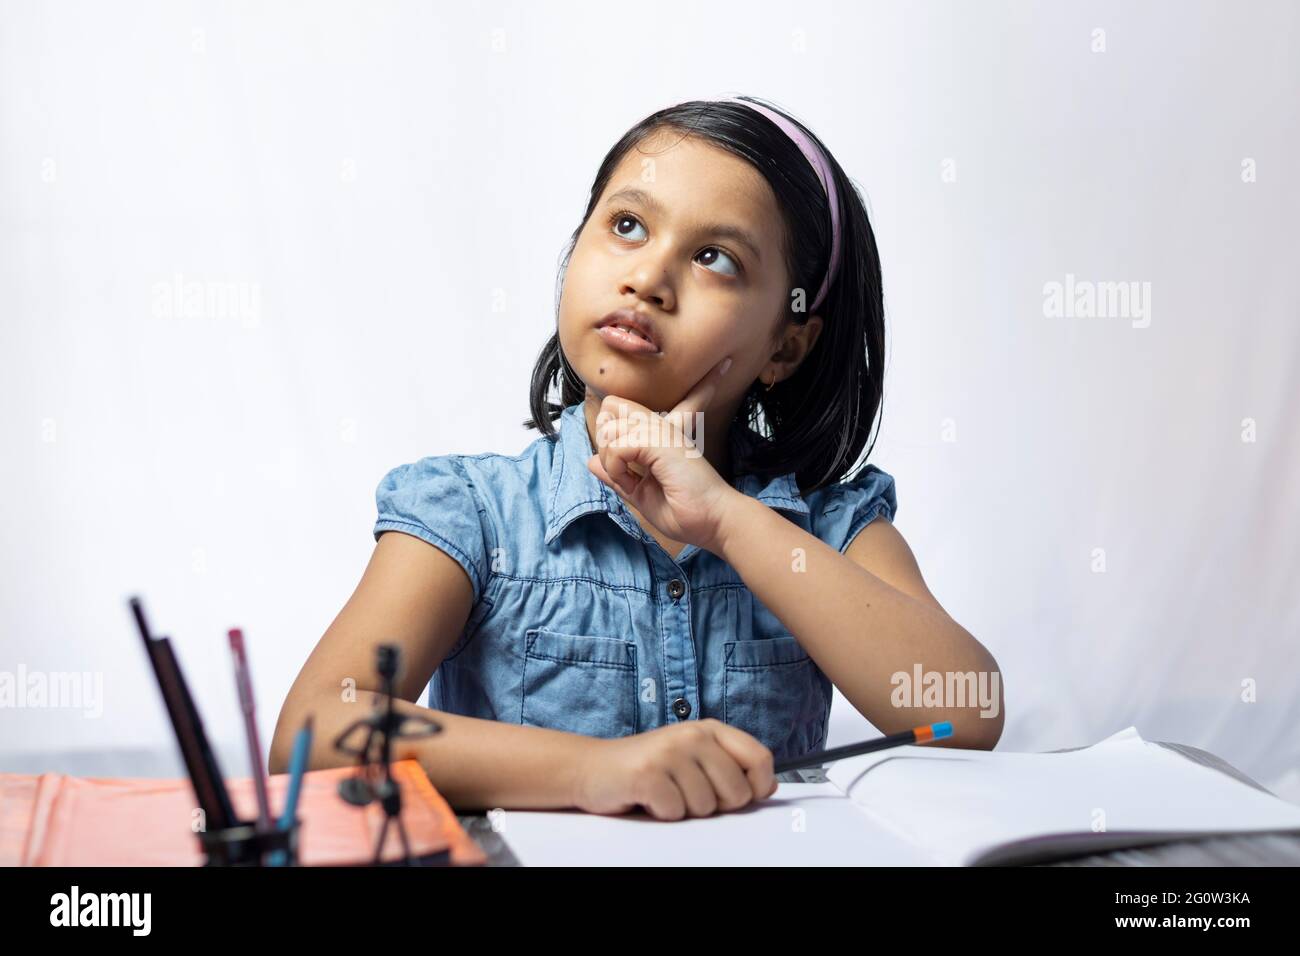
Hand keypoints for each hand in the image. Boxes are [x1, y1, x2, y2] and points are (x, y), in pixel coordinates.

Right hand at [571, 719, 778, 819]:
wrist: (593, 767)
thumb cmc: (647, 766)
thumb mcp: (693, 758)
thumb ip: (730, 766)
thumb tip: (769, 785)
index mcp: (709, 729)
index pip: (760, 758)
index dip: (759, 786)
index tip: (747, 796)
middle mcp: (692, 735)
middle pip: (737, 792)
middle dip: (717, 805)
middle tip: (689, 793)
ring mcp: (669, 752)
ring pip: (706, 807)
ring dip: (686, 810)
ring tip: (666, 793)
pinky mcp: (648, 774)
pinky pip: (676, 812)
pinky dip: (663, 814)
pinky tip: (649, 798)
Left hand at [587, 356, 741, 552]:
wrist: (712, 523)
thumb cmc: (685, 512)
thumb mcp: (642, 495)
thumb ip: (618, 476)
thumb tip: (592, 460)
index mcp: (664, 436)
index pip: (655, 401)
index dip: (688, 382)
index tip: (726, 364)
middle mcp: (663, 426)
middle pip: (613, 406)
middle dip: (606, 439)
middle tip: (625, 470)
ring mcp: (662, 430)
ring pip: (609, 426)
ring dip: (611, 461)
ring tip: (630, 480)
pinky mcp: (660, 440)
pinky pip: (616, 446)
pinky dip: (616, 468)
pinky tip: (632, 480)